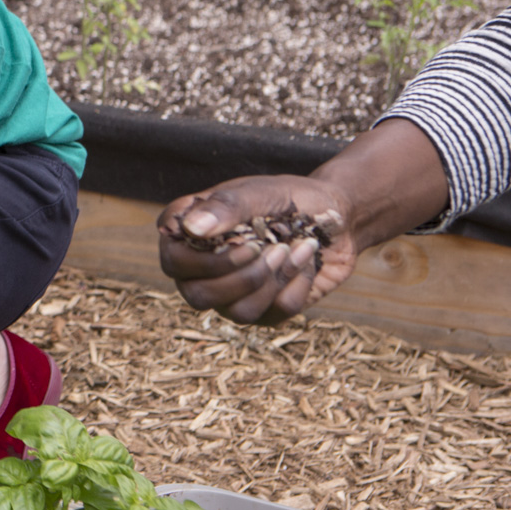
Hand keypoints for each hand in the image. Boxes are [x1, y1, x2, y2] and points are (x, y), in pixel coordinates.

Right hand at [158, 175, 360, 324]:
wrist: (338, 219)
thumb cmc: (291, 198)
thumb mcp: (260, 193)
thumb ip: (226, 207)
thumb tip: (191, 227)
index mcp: (193, 233)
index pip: (172, 258)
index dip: (202, 261)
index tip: (245, 243)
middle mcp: (204, 266)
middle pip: (197, 295)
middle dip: (242, 278)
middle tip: (273, 249)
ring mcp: (231, 291)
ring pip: (235, 312)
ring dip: (273, 282)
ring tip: (294, 250)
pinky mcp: (262, 309)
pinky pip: (271, 316)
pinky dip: (295, 288)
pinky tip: (304, 264)